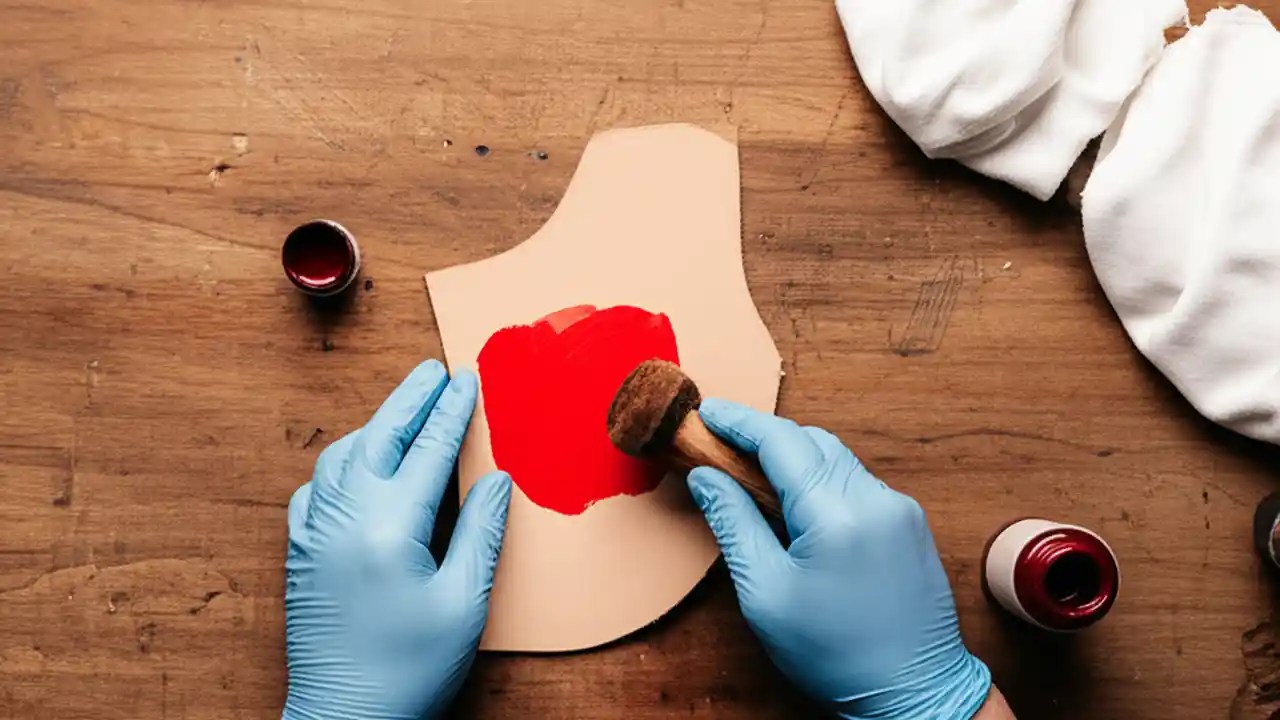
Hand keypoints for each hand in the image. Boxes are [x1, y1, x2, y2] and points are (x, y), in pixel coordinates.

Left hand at [283, 360, 511, 719]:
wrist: (344, 719)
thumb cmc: (410, 668)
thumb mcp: (464, 602)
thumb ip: (481, 533)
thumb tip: (494, 480)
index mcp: (390, 526)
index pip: (428, 450)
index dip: (453, 411)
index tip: (468, 380)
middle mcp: (345, 517)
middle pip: (380, 436)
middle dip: (410, 398)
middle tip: (434, 371)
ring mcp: (316, 532)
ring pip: (343, 454)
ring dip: (377, 423)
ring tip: (405, 408)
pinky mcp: (300, 552)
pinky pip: (318, 486)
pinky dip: (342, 460)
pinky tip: (357, 463)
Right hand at [687, 400, 991, 719]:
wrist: (913, 693)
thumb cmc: (837, 655)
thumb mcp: (766, 593)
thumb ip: (733, 524)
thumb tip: (706, 477)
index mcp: (837, 515)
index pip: (780, 440)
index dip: (738, 421)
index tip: (706, 413)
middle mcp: (875, 499)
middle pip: (810, 441)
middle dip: (762, 437)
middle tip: (718, 445)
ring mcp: (898, 508)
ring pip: (835, 458)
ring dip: (792, 458)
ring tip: (752, 477)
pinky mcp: (908, 522)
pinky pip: (856, 481)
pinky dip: (821, 479)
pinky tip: (797, 505)